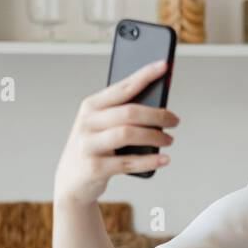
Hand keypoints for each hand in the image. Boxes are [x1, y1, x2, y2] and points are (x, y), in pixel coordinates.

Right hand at [54, 58, 179, 204]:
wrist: (72, 181)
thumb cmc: (95, 148)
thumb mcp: (101, 126)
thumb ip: (122, 114)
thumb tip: (159, 105)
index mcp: (90, 106)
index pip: (122, 87)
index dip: (145, 75)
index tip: (165, 65)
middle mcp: (87, 122)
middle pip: (129, 112)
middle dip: (157, 115)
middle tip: (175, 121)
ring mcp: (89, 145)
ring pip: (128, 134)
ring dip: (155, 136)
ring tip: (169, 140)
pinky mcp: (94, 168)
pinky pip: (128, 162)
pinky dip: (149, 161)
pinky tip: (164, 159)